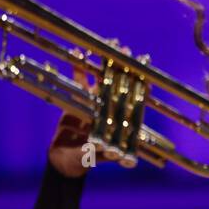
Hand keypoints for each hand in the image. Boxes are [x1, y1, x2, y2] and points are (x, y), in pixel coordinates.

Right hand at [47, 45, 130, 178]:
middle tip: (125, 49)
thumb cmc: (81, 163)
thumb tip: (111, 154)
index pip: (133, 101)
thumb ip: (98, 156)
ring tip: (108, 45)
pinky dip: (78, 67)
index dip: (140, 86)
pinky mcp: (78, 100)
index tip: (145, 71)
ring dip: (105, 63)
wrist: (63, 162)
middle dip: (123, 67)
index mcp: (118, 122)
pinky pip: (79, 80)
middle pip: (120, 84)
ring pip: (102, 78)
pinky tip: (78, 52)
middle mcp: (110, 109)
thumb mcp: (89, 160)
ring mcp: (95, 102)